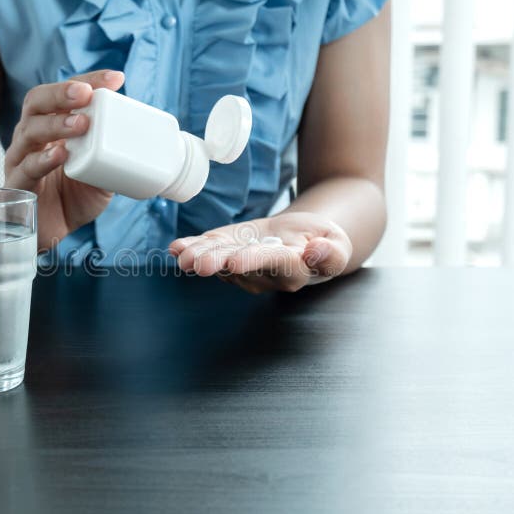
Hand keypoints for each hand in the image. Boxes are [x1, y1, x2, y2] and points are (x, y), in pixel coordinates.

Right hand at [4, 69, 124, 248]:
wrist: (56, 233)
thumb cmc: (75, 198)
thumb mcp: (102, 173)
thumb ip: (113, 156)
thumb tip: (143, 141)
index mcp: (54, 126)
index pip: (66, 94)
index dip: (89, 81)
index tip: (116, 78)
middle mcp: (33, 136)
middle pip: (38, 102)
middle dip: (62, 93)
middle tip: (86, 93)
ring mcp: (21, 158)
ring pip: (30, 131)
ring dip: (56, 124)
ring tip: (81, 123)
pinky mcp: (18, 185)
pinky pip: (26, 168)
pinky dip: (43, 160)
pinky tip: (60, 156)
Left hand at [169, 212, 352, 293]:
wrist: (307, 240)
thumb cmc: (324, 243)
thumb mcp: (338, 245)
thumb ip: (331, 253)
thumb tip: (317, 252)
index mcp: (292, 270)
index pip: (271, 264)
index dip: (253, 261)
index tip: (236, 261)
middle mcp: (264, 274)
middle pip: (238, 266)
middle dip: (216, 262)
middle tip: (197, 263)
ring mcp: (243, 266)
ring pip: (219, 261)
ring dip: (199, 256)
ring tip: (182, 253)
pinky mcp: (229, 253)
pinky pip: (210, 252)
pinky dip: (192, 247)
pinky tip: (176, 247)